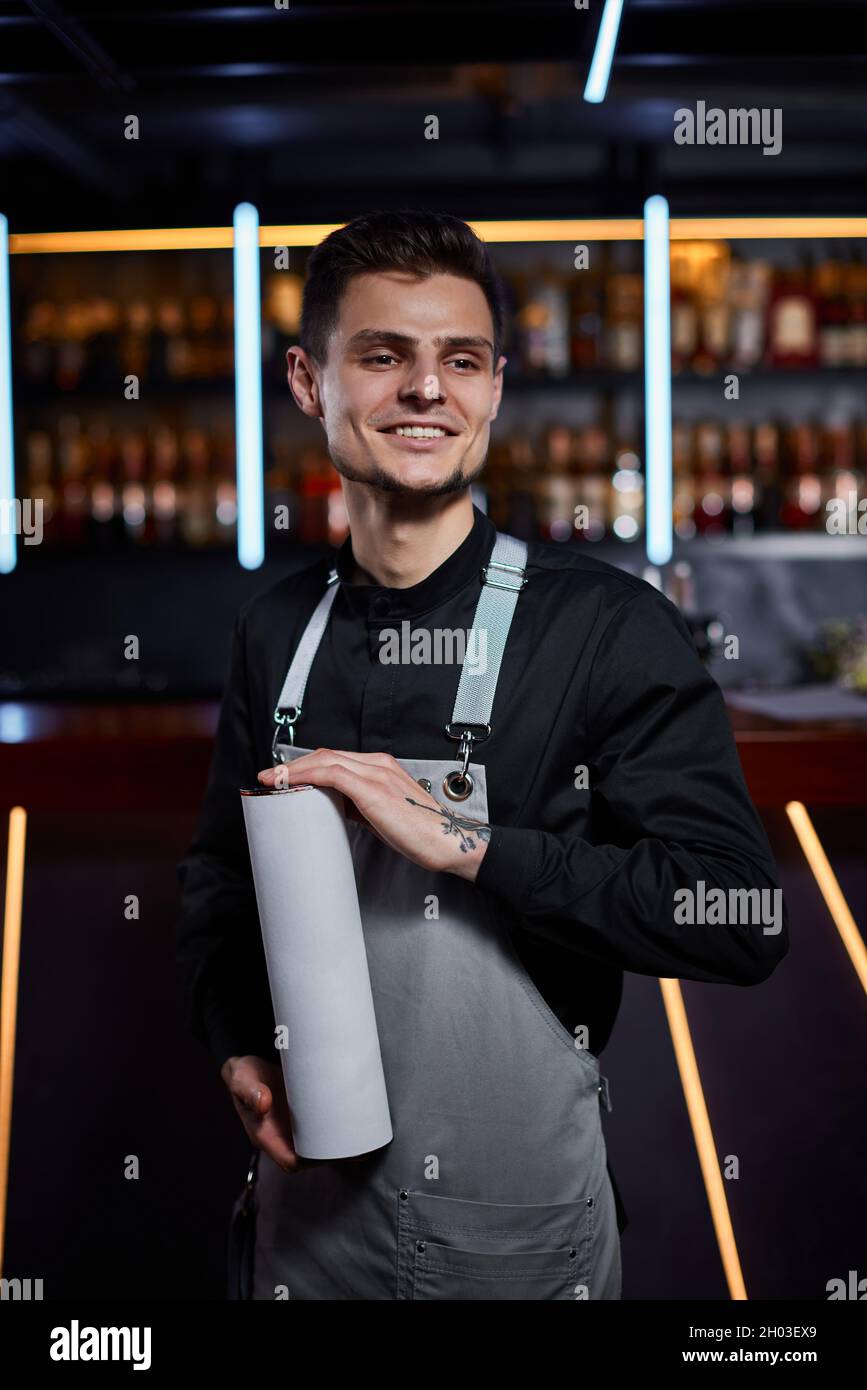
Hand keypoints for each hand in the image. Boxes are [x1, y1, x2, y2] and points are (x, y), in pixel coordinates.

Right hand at [221, 1054, 374, 1168]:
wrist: (249, 1065)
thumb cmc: (244, 1074)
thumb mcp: (241, 1078)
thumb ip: (248, 1090)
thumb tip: (263, 1103)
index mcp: (266, 1136)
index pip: (290, 1160)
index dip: (311, 1162)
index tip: (331, 1154)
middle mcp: (283, 1136)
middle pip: (310, 1158)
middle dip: (335, 1158)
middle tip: (360, 1150)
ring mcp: (295, 1126)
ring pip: (319, 1146)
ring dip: (341, 1146)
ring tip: (366, 1140)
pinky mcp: (305, 1113)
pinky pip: (322, 1129)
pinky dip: (338, 1130)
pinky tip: (358, 1123)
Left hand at [256, 749, 490, 881]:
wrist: (445, 841)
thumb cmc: (419, 833)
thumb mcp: (383, 815)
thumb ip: (360, 806)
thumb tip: (335, 808)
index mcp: (383, 767)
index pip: (337, 758)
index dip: (307, 765)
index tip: (286, 776)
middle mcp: (379, 764)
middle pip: (327, 755)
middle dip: (295, 765)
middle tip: (271, 777)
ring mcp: (376, 774)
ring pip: (325, 760)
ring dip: (294, 769)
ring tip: (273, 780)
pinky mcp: (372, 788)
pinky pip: (331, 773)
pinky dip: (307, 775)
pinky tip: (291, 783)